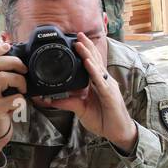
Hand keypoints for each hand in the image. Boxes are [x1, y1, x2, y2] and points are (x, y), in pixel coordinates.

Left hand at [33, 32, 136, 153]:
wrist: (118, 132)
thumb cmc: (104, 120)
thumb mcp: (81, 110)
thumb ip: (67, 102)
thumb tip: (50, 99)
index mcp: (98, 84)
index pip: (91, 65)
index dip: (84, 53)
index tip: (75, 42)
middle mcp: (104, 82)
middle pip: (95, 61)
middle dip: (86, 47)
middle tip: (77, 34)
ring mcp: (108, 87)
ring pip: (97, 68)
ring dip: (88, 55)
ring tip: (80, 44)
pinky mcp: (110, 95)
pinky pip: (101, 81)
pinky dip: (94, 71)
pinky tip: (88, 63)